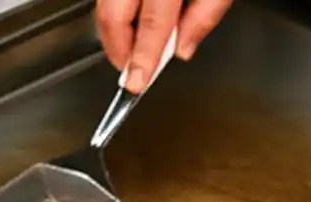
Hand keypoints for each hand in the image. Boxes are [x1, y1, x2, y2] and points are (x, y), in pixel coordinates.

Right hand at [95, 0, 233, 92]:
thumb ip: (206, 14)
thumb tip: (182, 49)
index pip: (152, 24)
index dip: (143, 58)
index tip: (135, 84)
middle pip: (113, 17)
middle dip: (118, 50)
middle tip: (130, 70)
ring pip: (104, 8)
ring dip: (115, 34)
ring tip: (134, 48)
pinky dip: (116, 16)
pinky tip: (132, 23)